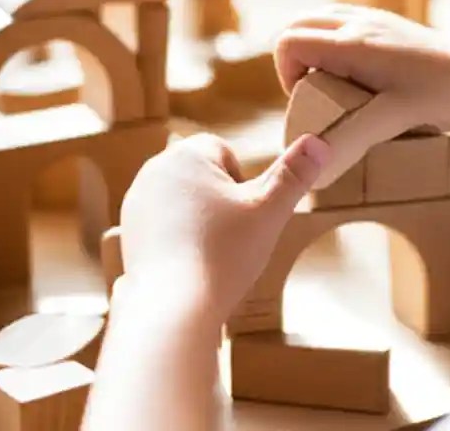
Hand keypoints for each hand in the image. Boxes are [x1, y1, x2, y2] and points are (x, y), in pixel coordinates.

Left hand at [117, 133, 329, 326]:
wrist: (173, 307)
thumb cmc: (222, 254)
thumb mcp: (270, 211)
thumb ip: (294, 173)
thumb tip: (320, 141)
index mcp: (185, 155)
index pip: (223, 151)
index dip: (241, 182)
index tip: (244, 214)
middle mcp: (154, 171)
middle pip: (202, 175)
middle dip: (219, 200)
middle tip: (230, 236)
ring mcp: (136, 203)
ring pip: (183, 200)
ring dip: (200, 218)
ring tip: (210, 252)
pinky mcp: (129, 233)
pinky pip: (164, 225)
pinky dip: (178, 239)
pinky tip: (189, 264)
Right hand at [275, 5, 449, 181]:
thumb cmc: (446, 97)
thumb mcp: (392, 121)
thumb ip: (348, 142)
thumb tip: (311, 173)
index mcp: (353, 41)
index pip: (289, 42)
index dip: (285, 75)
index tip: (308, 103)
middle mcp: (362, 22)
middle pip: (300, 26)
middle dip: (295, 61)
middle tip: (316, 95)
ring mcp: (380, 20)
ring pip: (322, 21)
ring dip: (315, 50)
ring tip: (336, 87)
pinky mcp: (395, 26)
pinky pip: (347, 24)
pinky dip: (337, 45)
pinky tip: (364, 79)